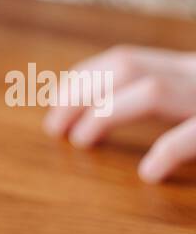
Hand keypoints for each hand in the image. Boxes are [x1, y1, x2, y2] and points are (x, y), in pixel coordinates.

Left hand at [43, 45, 195, 181]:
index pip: (124, 61)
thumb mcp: (195, 99)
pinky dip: (166, 151)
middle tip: (53, 127)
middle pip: (126, 69)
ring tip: (80, 140)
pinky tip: (149, 172)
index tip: (57, 103)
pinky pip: (191, 135)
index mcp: (188, 68)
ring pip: (152, 92)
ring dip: (106, 114)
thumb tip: (107, 111)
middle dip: (80, 94)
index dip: (84, 79)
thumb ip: (169, 99)